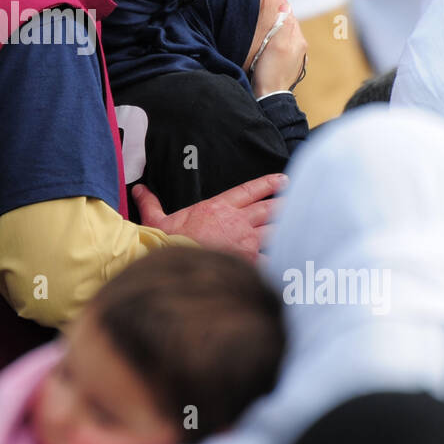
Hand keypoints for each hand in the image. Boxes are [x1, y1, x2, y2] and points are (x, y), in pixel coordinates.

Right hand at [133, 174, 285, 261]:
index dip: (268, 184)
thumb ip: (151, 202)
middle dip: (285, 204)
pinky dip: (284, 258)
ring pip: (276, 230)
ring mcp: (247, 241)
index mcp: (219, 206)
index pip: (249, 190)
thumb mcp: (158, 219)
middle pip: (269, 208)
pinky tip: (295, 259)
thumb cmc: (168, 242)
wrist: (175, 264)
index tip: (283, 179)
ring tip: (305, 226)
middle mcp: (238, 221)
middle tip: (300, 200)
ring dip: (288, 228)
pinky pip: (273, 257)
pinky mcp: (250, 261)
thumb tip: (138, 188)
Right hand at [252, 15, 307, 95]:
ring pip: (286, 37)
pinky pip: (283, 48)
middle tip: (269, 12)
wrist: (270, 95)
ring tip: (268, 29)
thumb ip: (283, 25)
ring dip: (278, 32)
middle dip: (279, 20)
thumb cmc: (271, 71)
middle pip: (289, 26)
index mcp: (299, 40)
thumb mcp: (276, 44)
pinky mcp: (288, 65)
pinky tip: (269, 46)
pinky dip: (277, 43)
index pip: (290, 17)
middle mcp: (300, 48)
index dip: (280, 8)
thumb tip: (286, 6)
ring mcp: (295, 58)